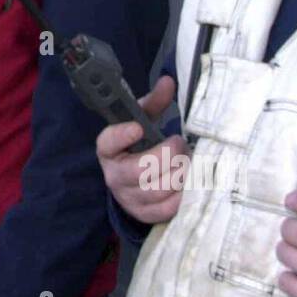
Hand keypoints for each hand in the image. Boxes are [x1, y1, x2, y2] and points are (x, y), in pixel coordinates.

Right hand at [96, 76, 183, 223]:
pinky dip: (183, 194)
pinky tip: (188, 181)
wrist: (134, 182)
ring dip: (180, 173)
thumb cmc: (140, 146)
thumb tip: (168, 81)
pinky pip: (168, 208)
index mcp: (108, 149)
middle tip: (180, 144)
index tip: (138, 127)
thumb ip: (153, 103)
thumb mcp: (143, 121)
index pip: (108, 143)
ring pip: (159, 189)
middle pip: (142, 168)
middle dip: (169, 154)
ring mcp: (129, 199)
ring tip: (187, 162)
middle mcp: (114, 176)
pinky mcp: (145, 215)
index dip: (122, 136)